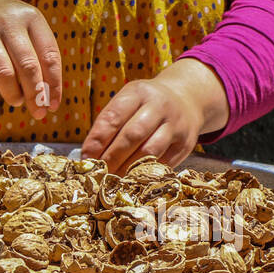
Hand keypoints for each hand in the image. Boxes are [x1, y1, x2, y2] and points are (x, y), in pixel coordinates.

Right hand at [0, 0, 61, 121]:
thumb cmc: (2, 27)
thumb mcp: (24, 28)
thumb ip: (38, 56)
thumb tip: (48, 98)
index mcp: (30, 16)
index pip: (49, 55)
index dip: (54, 84)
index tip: (53, 106)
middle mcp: (8, 21)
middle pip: (28, 67)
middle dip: (35, 95)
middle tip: (38, 112)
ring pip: (5, 75)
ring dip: (13, 95)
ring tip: (15, 100)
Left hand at [80, 73, 206, 172]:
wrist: (186, 100)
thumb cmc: (146, 105)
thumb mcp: (128, 101)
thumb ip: (110, 123)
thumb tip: (90, 156)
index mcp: (138, 92)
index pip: (114, 116)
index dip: (97, 140)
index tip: (86, 158)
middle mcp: (159, 105)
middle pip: (132, 135)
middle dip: (111, 157)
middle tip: (98, 173)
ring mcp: (176, 124)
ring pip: (149, 152)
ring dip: (127, 169)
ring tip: (113, 180)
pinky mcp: (186, 143)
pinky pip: (163, 163)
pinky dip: (145, 174)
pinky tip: (132, 180)